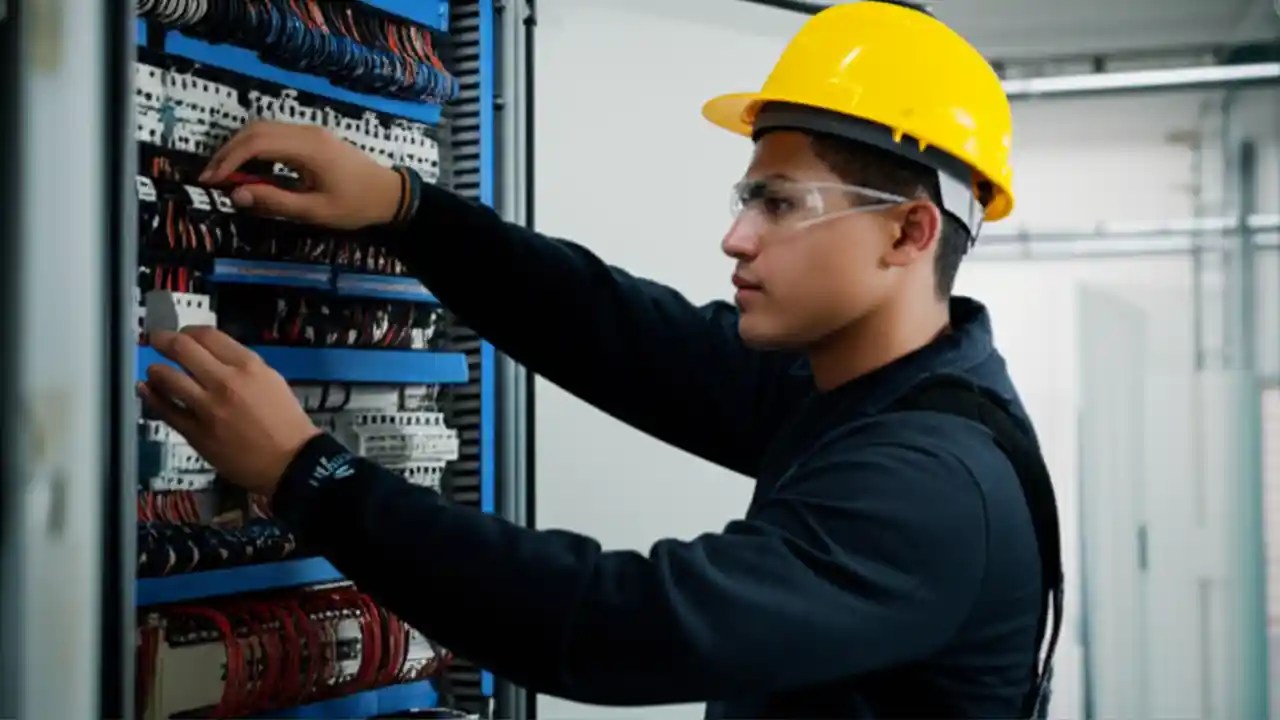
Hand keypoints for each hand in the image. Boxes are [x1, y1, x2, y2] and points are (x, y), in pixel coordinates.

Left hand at [137, 327, 321, 495]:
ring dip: (156, 370)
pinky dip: (150, 396)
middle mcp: (224, 381)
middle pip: (182, 348)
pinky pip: (164, 410)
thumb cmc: (285, 420)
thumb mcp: (271, 380)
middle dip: (163, 340)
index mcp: (248, 366)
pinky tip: (145, 389)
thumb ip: (241, 366)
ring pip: (166, 377)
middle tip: (156, 340)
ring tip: (155, 371)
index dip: (188, 331)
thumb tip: (212, 357)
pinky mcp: (195, 432)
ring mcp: (206, 408)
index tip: (182, 335)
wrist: (290, 461)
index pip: (207, 335)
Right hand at [199, 120, 402, 229]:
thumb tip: (237, 195)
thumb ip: (275, 201)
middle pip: (255, 130)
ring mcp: (310, 132)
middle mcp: (306, 132)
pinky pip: (276, 135)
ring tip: (225, 174)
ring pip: (264, 129)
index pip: (257, 143)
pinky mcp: (313, 138)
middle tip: (210, 177)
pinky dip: (257, 147)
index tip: (211, 180)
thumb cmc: (356, 205)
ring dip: (240, 148)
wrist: (390, 194)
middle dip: (228, 152)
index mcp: (308, 148)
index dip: (229, 160)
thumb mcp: (315, 211)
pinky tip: (249, 168)